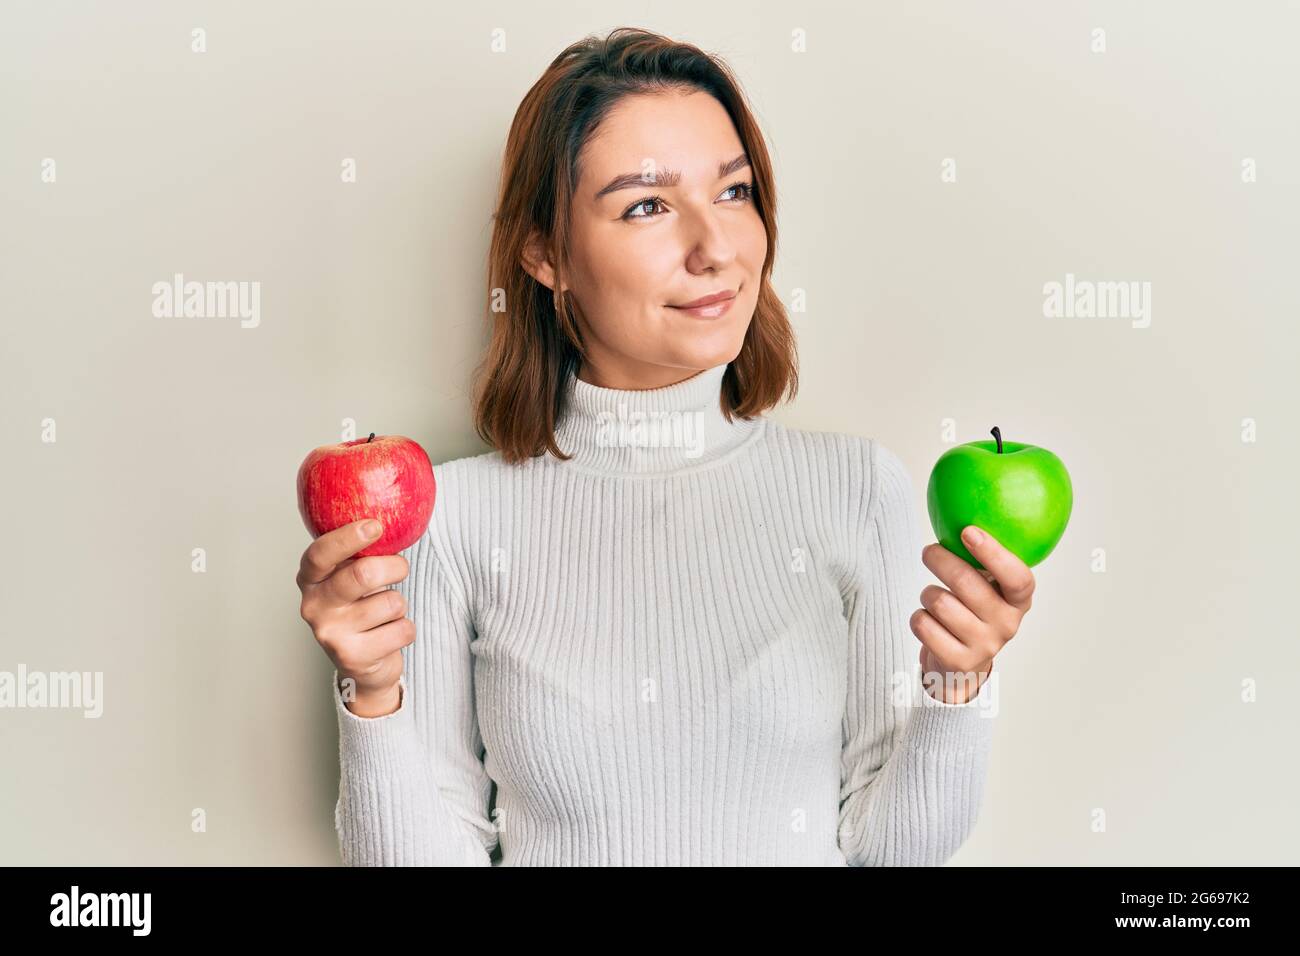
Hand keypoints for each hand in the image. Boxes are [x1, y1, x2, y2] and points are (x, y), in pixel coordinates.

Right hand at [297, 518, 413, 715]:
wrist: (363, 664)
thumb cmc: (361, 608)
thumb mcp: (352, 577)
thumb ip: (360, 552)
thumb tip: (392, 512)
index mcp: (310, 579)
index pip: (320, 554)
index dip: (348, 538)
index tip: (375, 525)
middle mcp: (313, 606)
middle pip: (362, 574)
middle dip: (394, 566)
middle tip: (399, 568)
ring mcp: (330, 634)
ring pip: (390, 602)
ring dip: (399, 605)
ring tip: (385, 614)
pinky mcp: (353, 657)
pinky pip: (403, 629)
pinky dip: (406, 630)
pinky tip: (388, 635)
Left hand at [911, 524, 1034, 703]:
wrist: (963, 664)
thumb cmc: (972, 610)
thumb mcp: (988, 586)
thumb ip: (981, 559)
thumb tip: (957, 515)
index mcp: (1019, 599)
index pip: (1016, 577)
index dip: (993, 553)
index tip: (968, 531)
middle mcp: (1007, 624)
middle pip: (965, 583)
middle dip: (939, 560)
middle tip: (929, 551)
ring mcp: (984, 646)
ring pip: (939, 602)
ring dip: (927, 593)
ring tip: (933, 596)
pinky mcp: (958, 661)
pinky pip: (923, 624)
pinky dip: (918, 617)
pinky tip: (929, 620)